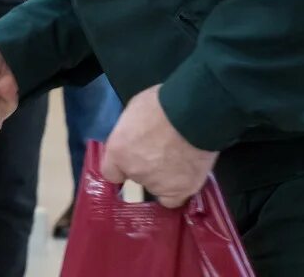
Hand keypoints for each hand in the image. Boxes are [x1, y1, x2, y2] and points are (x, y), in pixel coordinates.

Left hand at [100, 85, 217, 207]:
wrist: (193, 114)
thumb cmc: (162, 103)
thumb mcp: (134, 111)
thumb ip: (130, 131)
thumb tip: (134, 137)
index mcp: (118, 152)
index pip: (111, 172)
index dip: (121, 167)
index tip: (131, 159)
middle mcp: (134, 172)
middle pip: (137, 177)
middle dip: (145, 165)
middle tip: (161, 150)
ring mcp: (158, 184)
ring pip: (157, 187)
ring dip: (164, 176)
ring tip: (179, 158)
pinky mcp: (182, 190)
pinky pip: (175, 199)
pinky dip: (178, 190)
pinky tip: (185, 177)